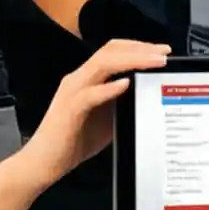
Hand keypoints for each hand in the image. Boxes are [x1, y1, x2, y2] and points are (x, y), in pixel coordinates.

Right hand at [18, 39, 169, 187]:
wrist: (44, 162)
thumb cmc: (74, 141)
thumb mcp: (107, 118)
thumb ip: (124, 102)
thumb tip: (150, 93)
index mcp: (87, 79)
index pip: (113, 51)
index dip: (138, 47)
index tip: (162, 51)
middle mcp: (78, 80)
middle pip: (110, 51)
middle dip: (140, 49)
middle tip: (164, 52)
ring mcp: (72, 92)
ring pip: (102, 65)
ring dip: (131, 61)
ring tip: (153, 62)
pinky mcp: (69, 110)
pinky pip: (90, 94)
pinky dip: (109, 88)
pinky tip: (126, 85)